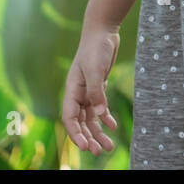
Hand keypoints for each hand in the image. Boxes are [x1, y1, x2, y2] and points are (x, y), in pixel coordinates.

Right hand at [62, 25, 120, 155]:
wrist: (102, 32)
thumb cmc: (96, 48)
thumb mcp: (96, 69)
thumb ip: (97, 92)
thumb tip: (99, 115)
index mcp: (72, 91)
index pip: (70, 118)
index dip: (76, 134)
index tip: (85, 147)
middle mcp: (78, 94)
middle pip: (80, 123)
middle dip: (89, 138)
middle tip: (99, 152)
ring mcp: (88, 92)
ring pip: (91, 118)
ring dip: (98, 132)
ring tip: (109, 146)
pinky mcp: (98, 87)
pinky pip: (99, 108)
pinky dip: (105, 118)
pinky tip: (112, 126)